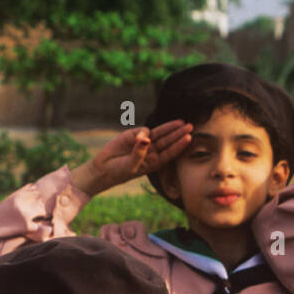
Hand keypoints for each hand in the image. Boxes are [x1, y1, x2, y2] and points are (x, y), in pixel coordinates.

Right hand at [70, 120, 193, 195]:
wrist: (103, 168)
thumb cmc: (119, 171)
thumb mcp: (130, 166)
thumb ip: (139, 153)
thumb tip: (147, 138)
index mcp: (154, 162)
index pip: (170, 153)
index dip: (179, 145)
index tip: (188, 138)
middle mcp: (151, 152)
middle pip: (168, 141)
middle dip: (179, 134)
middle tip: (190, 126)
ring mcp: (144, 142)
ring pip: (160, 134)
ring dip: (170, 128)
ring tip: (181, 122)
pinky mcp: (134, 135)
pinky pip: (144, 131)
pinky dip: (144, 133)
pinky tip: (141, 139)